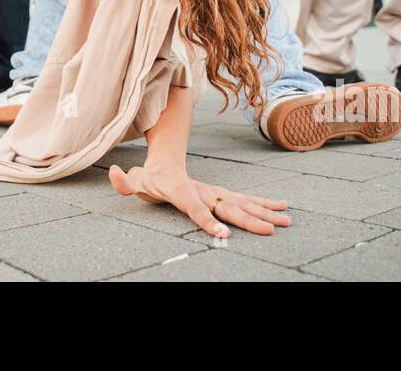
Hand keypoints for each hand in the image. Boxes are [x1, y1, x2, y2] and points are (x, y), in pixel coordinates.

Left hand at [108, 162, 291, 237]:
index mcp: (182, 191)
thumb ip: (123, 181)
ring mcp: (216, 192)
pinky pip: (246, 200)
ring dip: (264, 213)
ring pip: (242, 203)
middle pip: (227, 207)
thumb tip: (114, 172)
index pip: (195, 208)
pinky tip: (283, 209)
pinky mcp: (223, 195)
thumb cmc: (149, 179)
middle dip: (249, 220)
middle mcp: (204, 191)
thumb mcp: (133, 180)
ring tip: (285, 221)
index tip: (222, 234)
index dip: (207, 221)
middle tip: (270, 231)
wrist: (165, 165)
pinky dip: (265, 204)